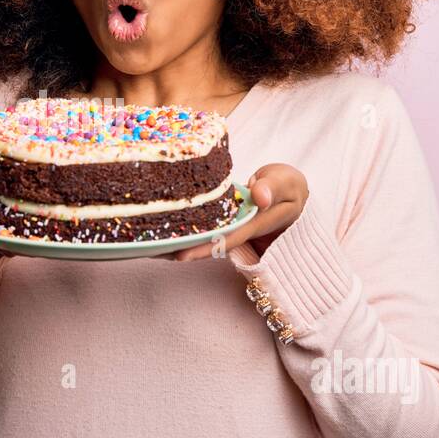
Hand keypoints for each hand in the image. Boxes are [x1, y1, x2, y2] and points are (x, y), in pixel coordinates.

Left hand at [165, 164, 308, 261]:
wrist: (291, 193)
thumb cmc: (289, 187)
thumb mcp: (287, 182)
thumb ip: (273, 187)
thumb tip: (259, 198)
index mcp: (254, 225)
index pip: (226, 240)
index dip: (204, 248)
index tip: (180, 254)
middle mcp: (239, 232)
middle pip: (208, 245)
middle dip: (182, 251)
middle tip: (151, 252)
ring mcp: (229, 230)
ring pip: (203, 239)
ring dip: (179, 243)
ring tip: (147, 245)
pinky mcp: (222, 224)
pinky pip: (203, 229)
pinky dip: (185, 229)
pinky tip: (163, 227)